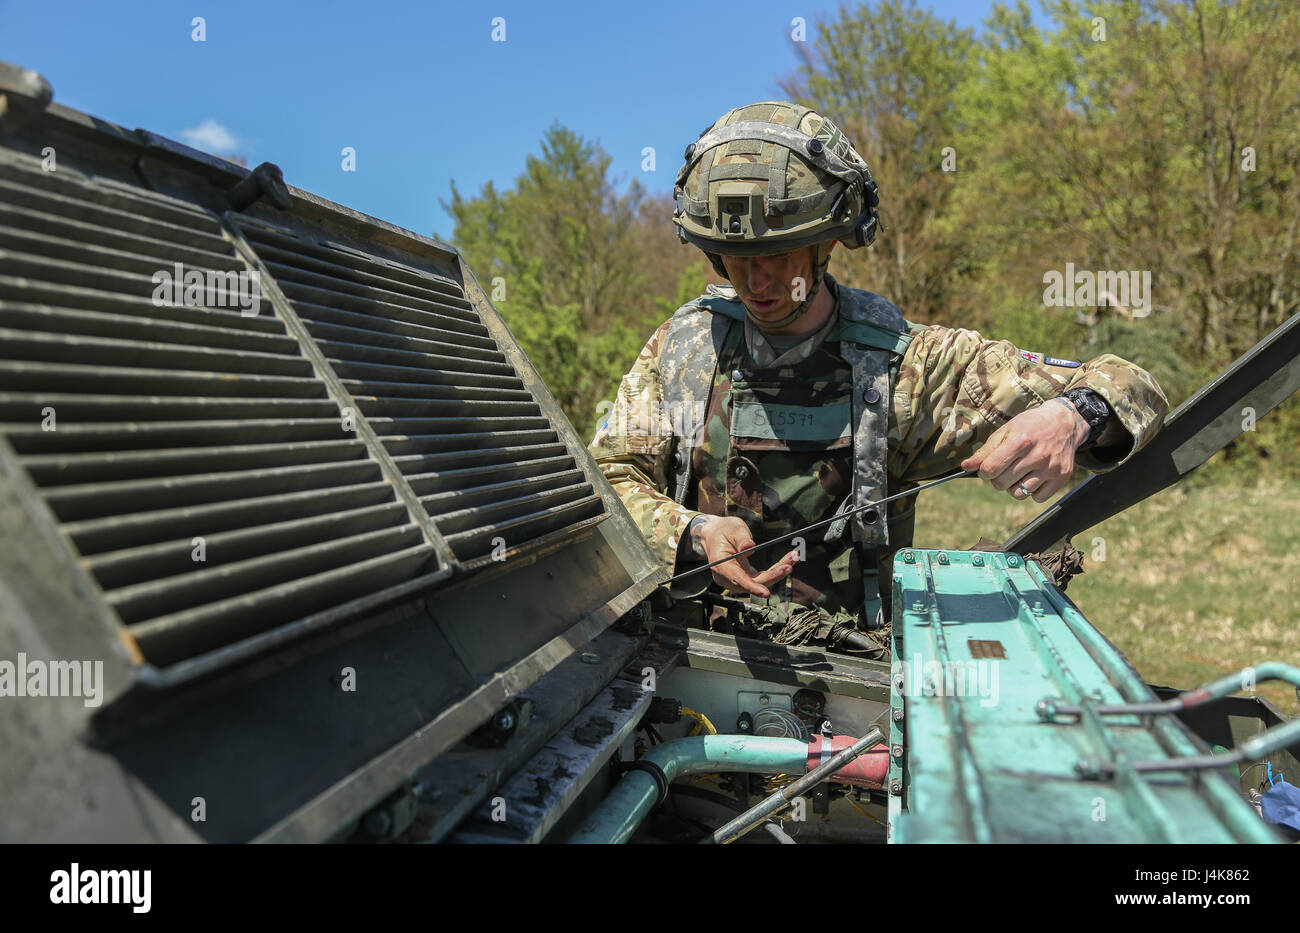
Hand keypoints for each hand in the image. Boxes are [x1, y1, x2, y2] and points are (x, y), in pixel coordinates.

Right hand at [689, 515, 798, 597]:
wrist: (715, 535)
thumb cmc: (722, 530)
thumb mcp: (732, 528)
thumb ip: (741, 538)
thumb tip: (749, 547)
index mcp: (721, 566)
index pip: (737, 580)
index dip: (752, 587)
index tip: (766, 593)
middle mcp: (727, 577)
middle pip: (753, 582)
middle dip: (774, 575)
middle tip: (790, 564)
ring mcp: (736, 579)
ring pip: (760, 581)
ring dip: (778, 572)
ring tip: (793, 557)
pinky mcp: (745, 577)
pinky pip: (762, 577)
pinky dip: (775, 570)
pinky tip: (787, 562)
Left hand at [961, 400, 1088, 502]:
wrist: (1064, 423)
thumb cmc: (1029, 426)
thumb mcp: (1006, 431)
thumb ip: (985, 451)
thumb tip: (966, 467)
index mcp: (1020, 441)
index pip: (991, 469)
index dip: (984, 471)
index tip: (987, 468)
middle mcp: (1037, 456)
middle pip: (1002, 484)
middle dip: (997, 479)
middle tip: (1004, 469)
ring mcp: (1051, 468)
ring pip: (1019, 494)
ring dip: (1013, 486)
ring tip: (1019, 473)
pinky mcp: (1062, 477)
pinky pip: (1037, 498)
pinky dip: (1032, 491)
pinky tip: (1033, 477)